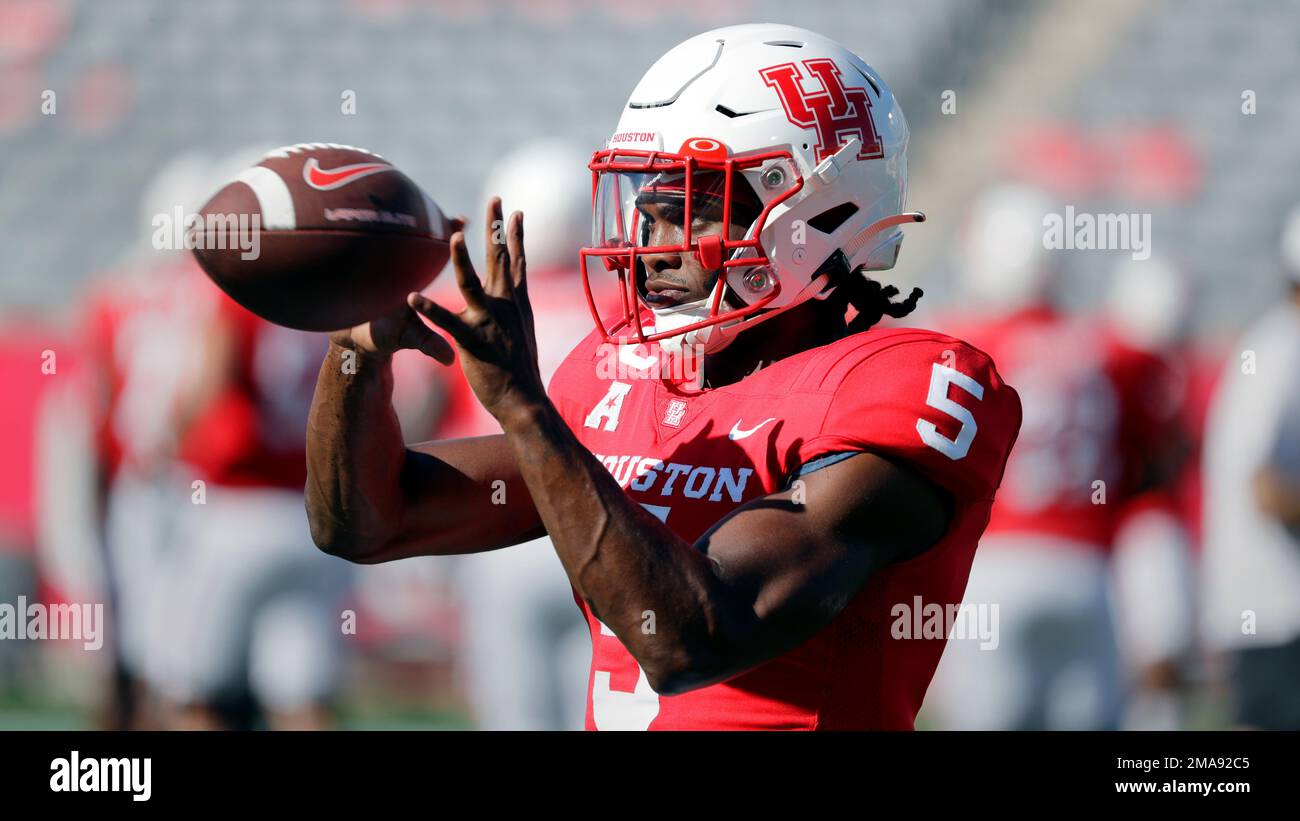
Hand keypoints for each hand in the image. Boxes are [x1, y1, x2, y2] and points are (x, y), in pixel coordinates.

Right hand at [329, 216, 466, 363]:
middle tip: (435, 204)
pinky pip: (349, 249)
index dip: (448, 234)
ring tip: (381, 200)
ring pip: (382, 239)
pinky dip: (343, 235)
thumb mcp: (409, 337)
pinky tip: (339, 216)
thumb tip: (450, 359)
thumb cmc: (383, 334)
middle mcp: (396, 269)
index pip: (434, 252)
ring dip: (383, 221)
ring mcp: (373, 268)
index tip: (462, 218)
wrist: (351, 339)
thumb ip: (429, 342)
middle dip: (421, 219)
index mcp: (413, 280)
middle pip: (412, 238)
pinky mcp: (350, 273)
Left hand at [407, 198, 544, 419]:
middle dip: (497, 228)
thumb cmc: (520, 371)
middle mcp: (506, 307)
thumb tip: (512, 304)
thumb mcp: (522, 335)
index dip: (515, 236)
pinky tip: (411, 297)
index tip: (515, 212)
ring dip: (462, 259)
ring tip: (453, 236)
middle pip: (500, 260)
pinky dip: (428, 309)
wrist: (523, 399)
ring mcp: (489, 322)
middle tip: (495, 199)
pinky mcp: (472, 341)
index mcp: (517, 304)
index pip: (517, 262)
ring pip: (473, 283)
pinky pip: (447, 322)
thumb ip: (513, 314)